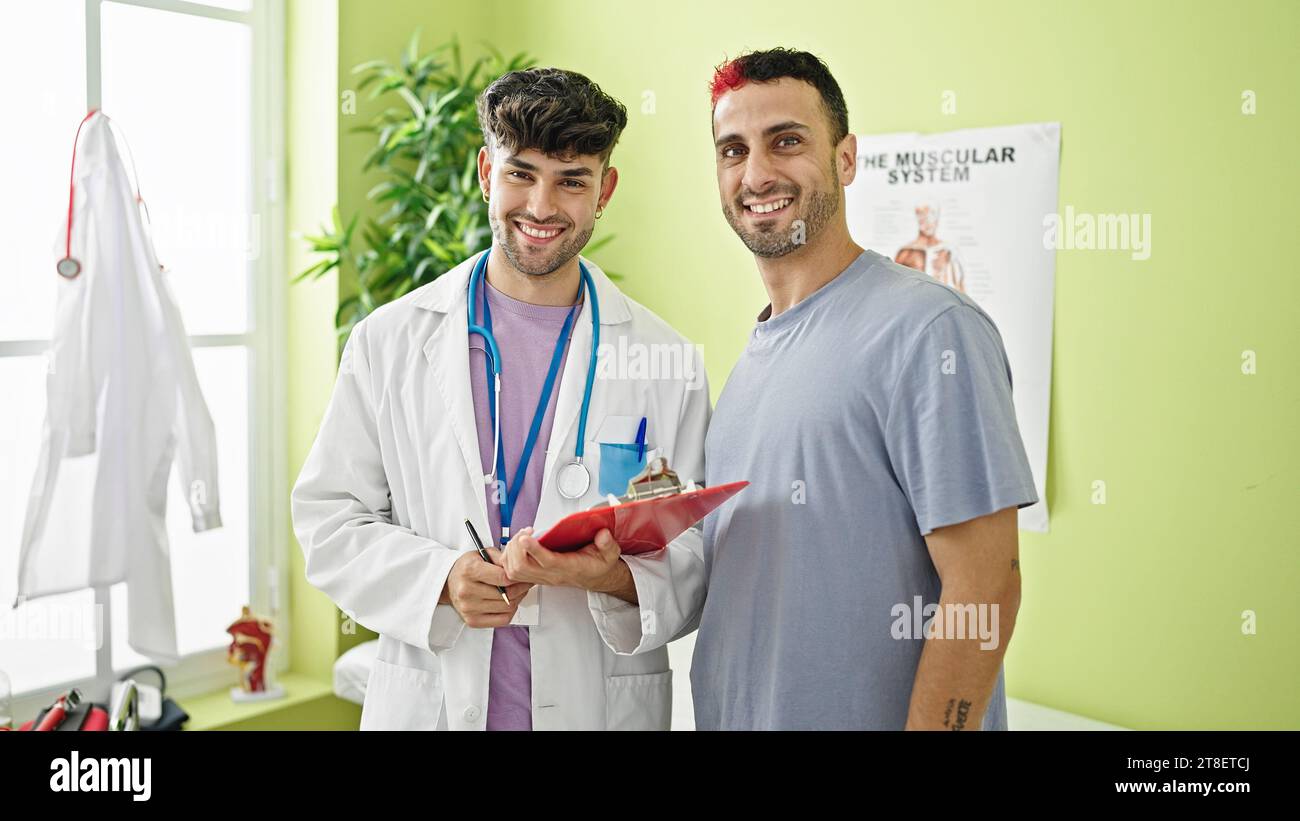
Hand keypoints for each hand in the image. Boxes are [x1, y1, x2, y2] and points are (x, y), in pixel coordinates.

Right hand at [439, 548, 532, 628]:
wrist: (449, 583)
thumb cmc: (468, 568)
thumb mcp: (483, 553)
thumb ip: (501, 558)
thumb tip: (518, 567)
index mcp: (470, 570)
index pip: (503, 578)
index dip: (517, 576)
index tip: (522, 575)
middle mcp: (467, 591)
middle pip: (507, 594)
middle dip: (521, 588)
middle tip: (525, 583)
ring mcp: (468, 608)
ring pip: (507, 608)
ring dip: (517, 599)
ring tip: (517, 591)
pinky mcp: (472, 621)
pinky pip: (502, 620)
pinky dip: (510, 612)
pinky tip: (508, 603)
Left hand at [501, 527, 626, 593]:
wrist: (595, 577)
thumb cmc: (598, 564)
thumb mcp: (610, 554)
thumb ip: (608, 545)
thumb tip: (603, 535)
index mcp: (569, 568)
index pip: (548, 562)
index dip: (534, 550)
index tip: (526, 537)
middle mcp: (552, 575)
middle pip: (523, 568)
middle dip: (517, 548)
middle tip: (525, 533)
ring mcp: (542, 577)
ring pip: (514, 571)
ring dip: (511, 552)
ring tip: (521, 536)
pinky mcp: (535, 576)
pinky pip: (513, 572)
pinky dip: (509, 558)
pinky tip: (516, 545)